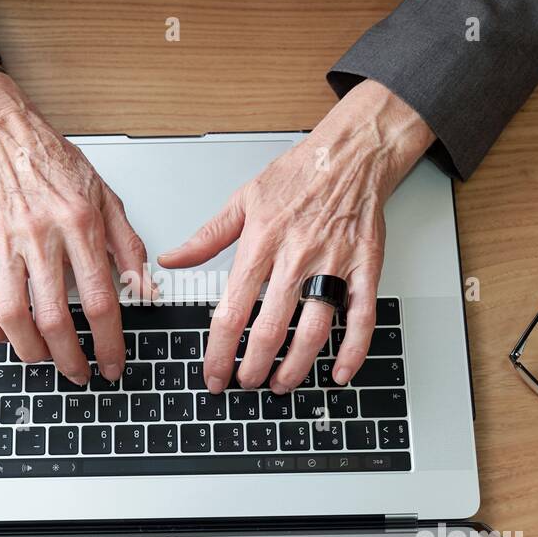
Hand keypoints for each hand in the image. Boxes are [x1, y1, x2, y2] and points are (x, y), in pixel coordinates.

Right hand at [0, 72, 153, 385]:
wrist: (7, 140)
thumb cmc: (58, 168)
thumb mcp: (108, 200)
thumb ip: (129, 248)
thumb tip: (145, 290)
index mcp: (80, 225)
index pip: (100, 299)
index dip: (108, 342)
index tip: (112, 363)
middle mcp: (41, 235)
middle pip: (54, 316)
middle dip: (70, 358)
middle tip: (79, 373)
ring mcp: (4, 244)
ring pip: (11, 315)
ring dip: (29, 349)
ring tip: (44, 358)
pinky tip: (2, 337)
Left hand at [159, 80, 433, 394]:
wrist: (350, 153)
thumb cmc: (297, 174)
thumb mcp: (242, 200)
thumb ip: (206, 237)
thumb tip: (171, 260)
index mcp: (262, 243)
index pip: (233, 309)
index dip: (220, 350)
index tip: (214, 373)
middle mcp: (296, 257)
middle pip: (271, 327)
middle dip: (253, 366)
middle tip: (244, 384)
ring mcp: (334, 265)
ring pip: (314, 329)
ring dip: (296, 365)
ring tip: (280, 383)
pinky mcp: (366, 267)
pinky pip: (362, 316)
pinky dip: (353, 349)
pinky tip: (340, 372)